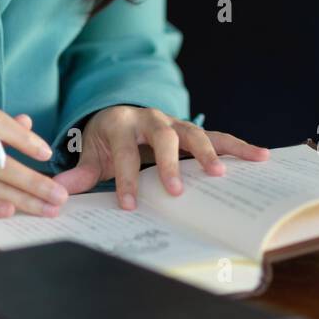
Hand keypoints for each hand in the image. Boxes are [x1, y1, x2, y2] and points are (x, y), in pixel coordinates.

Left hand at [52, 105, 269, 210]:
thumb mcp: (91, 154)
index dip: (126, 178)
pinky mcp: (191, 130)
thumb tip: (58, 193)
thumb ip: (79, 174)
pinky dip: (238, 146)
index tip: (130, 204)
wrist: (119, 113)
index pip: (124, 152)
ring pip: (193, 133)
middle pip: (163, 137)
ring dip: (209, 153)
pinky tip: (260, 157)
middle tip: (176, 190)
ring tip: (222, 174)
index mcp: (120, 124)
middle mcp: (149, 118)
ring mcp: (173, 122)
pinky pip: (218, 136)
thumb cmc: (107, 140)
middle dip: (169, 163)